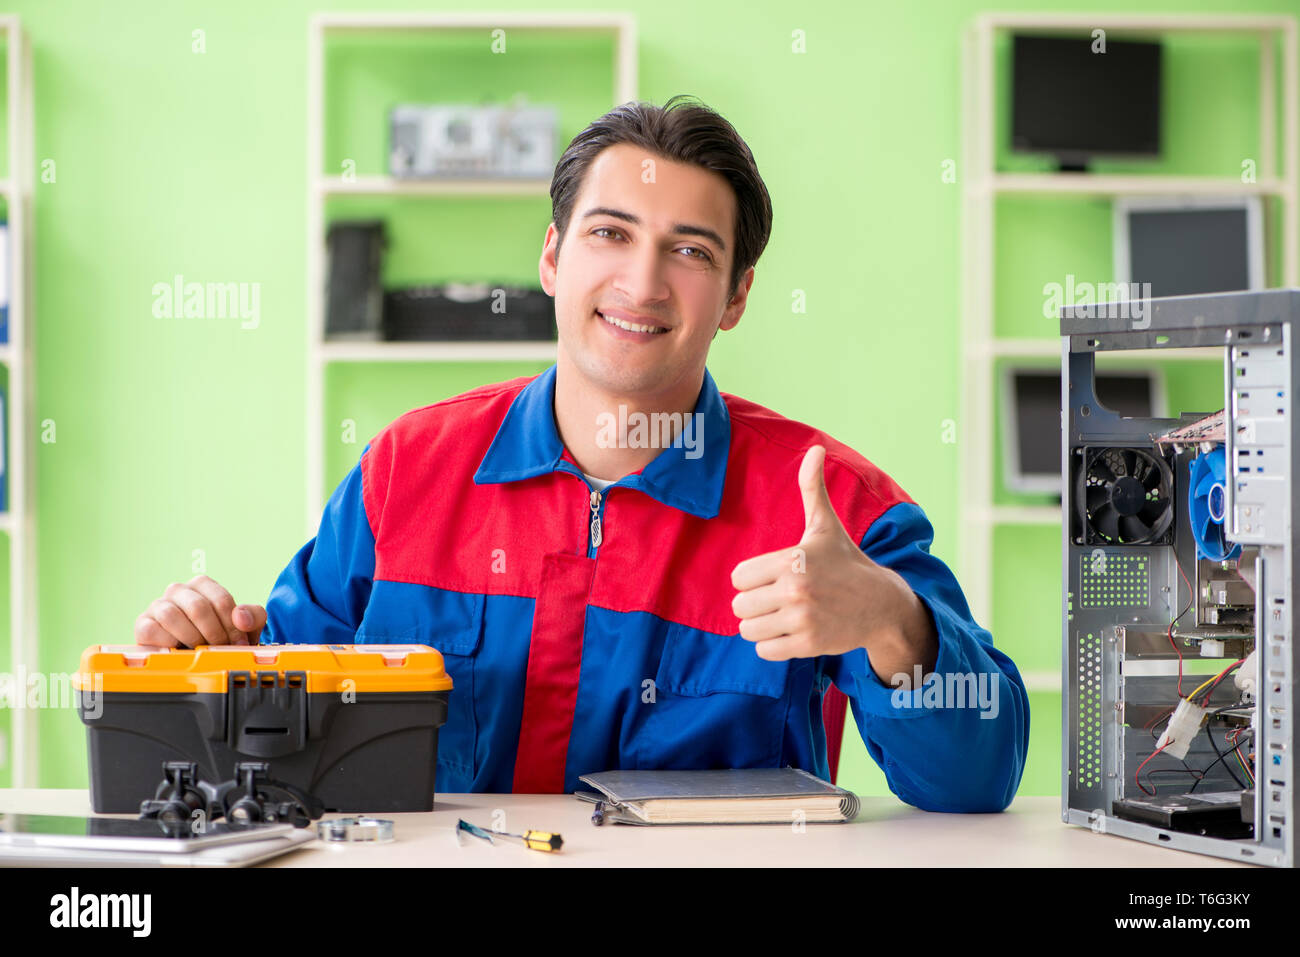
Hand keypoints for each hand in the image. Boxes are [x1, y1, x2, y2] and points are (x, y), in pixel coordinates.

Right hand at [134, 575, 266, 647]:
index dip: (232, 625)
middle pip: (198, 607)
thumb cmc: (221, 637)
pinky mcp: (143, 624)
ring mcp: (158, 605)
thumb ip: (253, 616)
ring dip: (190, 637)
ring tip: (198, 649)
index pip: (220, 599)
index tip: (238, 642)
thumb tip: (241, 617)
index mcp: (202, 585)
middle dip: (213, 633)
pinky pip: (151, 629)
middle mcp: (178, 590)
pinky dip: (167, 642)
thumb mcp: (245, 627)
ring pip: (171, 615)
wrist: (195, 657)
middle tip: (219, 648)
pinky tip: (177, 649)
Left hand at [730, 446, 934, 675]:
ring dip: (760, 625)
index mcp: (793, 559)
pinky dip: (772, 644)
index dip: (751, 578)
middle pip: (740, 606)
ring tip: (781, 615)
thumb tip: (814, 448)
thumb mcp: (826, 526)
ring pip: (748, 630)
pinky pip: (765, 650)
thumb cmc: (846, 562)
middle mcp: (796, 590)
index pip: (738, 578)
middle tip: (777, 598)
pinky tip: (790, 631)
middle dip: (754, 603)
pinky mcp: (808, 645)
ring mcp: (802, 620)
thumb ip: (812, 488)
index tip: (771, 576)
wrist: (882, 604)